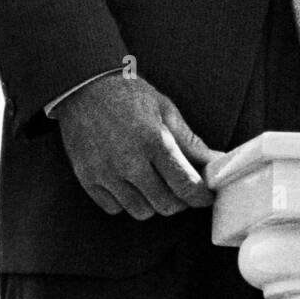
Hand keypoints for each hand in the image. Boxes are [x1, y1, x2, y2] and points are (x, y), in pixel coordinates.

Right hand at [55, 70, 220, 219]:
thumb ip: (190, 141)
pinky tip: (128, 181)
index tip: (205, 196)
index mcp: (153, 140)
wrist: (83, 87)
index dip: (201, 196)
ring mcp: (105, 173)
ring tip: (153, 181)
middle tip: (181, 187)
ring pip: (141, 211)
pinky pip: (115, 208)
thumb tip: (216, 161)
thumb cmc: (127, 94)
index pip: (185, 185)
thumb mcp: (165, 109)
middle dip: (179, 201)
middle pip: (165, 205)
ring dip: (153, 202)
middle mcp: (128, 161)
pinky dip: (126, 201)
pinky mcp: (87, 179)